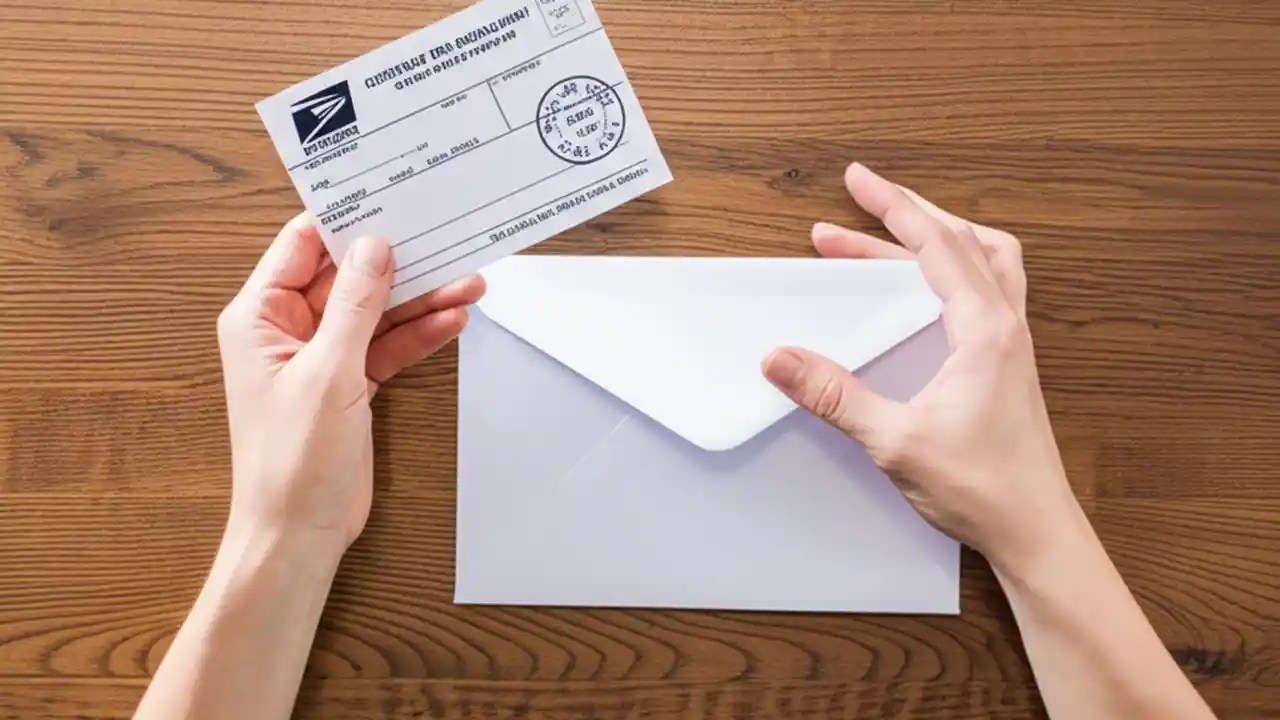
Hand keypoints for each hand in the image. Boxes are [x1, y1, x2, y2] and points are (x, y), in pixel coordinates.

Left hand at [217, 214, 484, 558]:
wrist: (298, 533)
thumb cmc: (292, 462)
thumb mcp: (328, 373)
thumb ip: (354, 305)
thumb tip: (374, 246)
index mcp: (259, 317)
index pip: (302, 246)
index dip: (345, 220)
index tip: (391, 197)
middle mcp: (286, 329)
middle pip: (348, 276)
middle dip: (398, 261)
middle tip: (446, 237)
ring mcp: (321, 356)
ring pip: (376, 311)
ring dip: (420, 299)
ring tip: (470, 283)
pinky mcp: (349, 382)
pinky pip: (388, 345)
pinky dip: (419, 334)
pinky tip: (453, 320)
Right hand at [762, 164, 1079, 572]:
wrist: (1035, 531)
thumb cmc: (983, 488)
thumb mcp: (895, 440)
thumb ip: (836, 396)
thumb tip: (781, 359)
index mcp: (985, 330)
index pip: (937, 245)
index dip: (893, 206)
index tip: (858, 179)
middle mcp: (1005, 325)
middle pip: (961, 240)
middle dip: (905, 214)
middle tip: (859, 199)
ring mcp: (1011, 344)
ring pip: (984, 260)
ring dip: (939, 236)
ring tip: (892, 232)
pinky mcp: (1007, 364)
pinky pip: (988, 291)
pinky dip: (956, 268)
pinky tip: (927, 289)